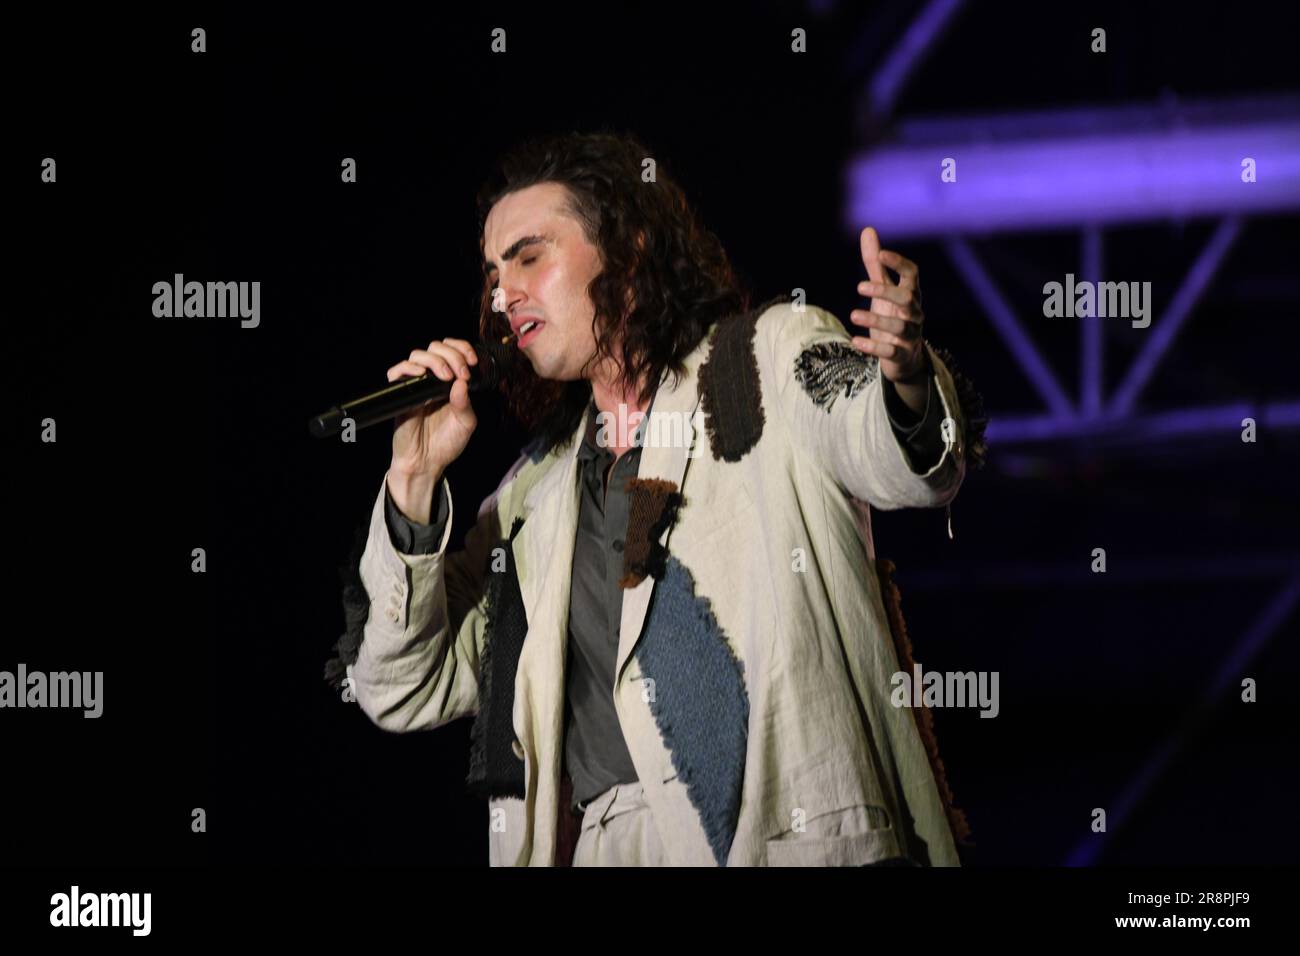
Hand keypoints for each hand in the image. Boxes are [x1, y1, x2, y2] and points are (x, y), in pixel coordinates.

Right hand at [386, 337, 479, 478]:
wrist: (425, 463)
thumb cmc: (445, 444)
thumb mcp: (465, 424)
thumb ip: (465, 403)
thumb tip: (461, 382)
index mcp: (450, 382)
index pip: (452, 351)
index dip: (462, 349)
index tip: (471, 361)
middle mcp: (432, 380)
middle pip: (435, 347)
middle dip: (452, 354)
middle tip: (460, 373)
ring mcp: (415, 386)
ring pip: (417, 355)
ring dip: (434, 360)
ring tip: (446, 376)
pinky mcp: (400, 395)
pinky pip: (396, 372)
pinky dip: (408, 368)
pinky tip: (422, 376)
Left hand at [851, 226, 928, 384]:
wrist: (904, 357)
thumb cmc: (892, 315)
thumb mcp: (883, 289)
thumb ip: (875, 264)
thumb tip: (868, 229)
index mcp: (910, 294)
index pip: (912, 274)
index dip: (899, 263)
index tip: (881, 254)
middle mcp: (914, 313)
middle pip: (908, 299)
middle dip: (885, 292)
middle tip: (859, 286)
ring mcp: (910, 335)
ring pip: (900, 326)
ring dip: (876, 320)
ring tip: (853, 315)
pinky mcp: (901, 354)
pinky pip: (891, 351)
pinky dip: (874, 347)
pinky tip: (855, 341)